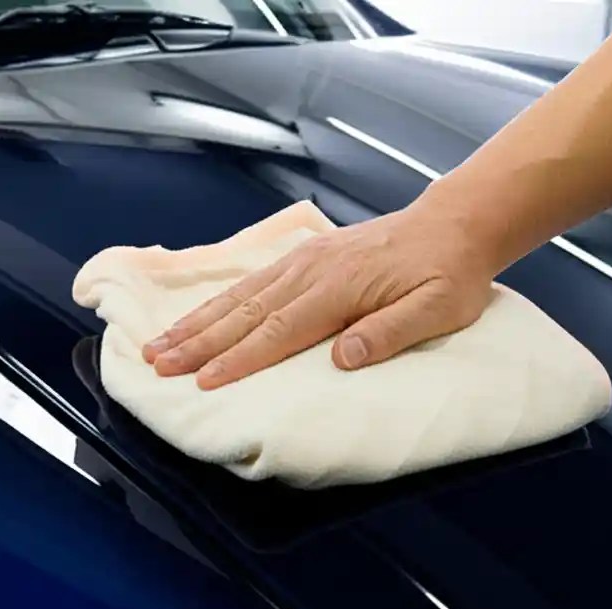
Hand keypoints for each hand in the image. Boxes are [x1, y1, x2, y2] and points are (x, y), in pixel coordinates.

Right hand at [140, 199, 497, 389]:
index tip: (203, 381)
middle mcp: (312, 271)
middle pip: (245, 313)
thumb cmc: (450, 272)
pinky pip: (252, 283)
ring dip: (196, 323)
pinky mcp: (305, 257)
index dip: (238, 359)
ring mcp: (304, 261)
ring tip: (159, 345)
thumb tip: (343, 357)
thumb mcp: (439, 309)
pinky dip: (218, 303)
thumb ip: (390, 332)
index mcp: (341, 287)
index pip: (279, 331)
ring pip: (240, 297)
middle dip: (198, 342)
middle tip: (157, 364)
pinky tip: (198, 318)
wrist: (454, 224)